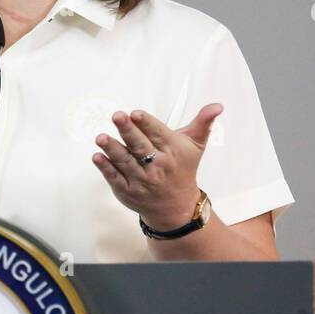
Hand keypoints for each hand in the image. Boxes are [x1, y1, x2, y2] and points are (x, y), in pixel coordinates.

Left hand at [92, 104, 222, 228]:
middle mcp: (157, 166)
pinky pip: (115, 178)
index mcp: (172, 151)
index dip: (146, 123)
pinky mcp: (127, 191)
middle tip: (117, 117)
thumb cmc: (182, 170)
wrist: (177, 207)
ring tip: (101, 137)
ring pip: (125, 161)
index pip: (158, 134)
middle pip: (140, 146)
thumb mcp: (195, 146)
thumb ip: (203, 123)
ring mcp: (141, 180)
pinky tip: (97, 157)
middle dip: (128, 130)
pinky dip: (106, 168)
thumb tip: (216, 106)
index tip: (136, 113)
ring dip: (112, 148)